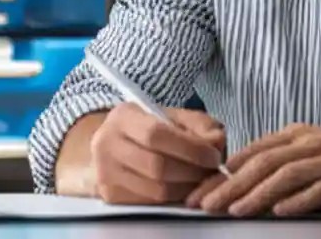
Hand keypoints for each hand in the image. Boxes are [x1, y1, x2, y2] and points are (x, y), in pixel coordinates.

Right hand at [89, 103, 226, 204]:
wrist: (115, 143)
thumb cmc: (150, 127)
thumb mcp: (174, 116)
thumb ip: (200, 125)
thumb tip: (215, 143)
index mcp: (122, 117)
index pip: (156, 134)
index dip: (189, 148)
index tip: (213, 156)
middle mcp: (106, 144)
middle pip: (157, 166)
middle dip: (192, 172)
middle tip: (211, 171)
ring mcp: (105, 172)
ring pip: (156, 190)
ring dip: (187, 188)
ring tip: (200, 180)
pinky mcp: (111, 195)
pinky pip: (151, 203)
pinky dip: (174, 198)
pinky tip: (183, 188)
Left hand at [186, 123, 320, 216]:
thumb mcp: (311, 148)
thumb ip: (280, 160)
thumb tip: (239, 180)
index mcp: (295, 135)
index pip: (251, 153)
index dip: (222, 174)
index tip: (200, 192)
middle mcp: (309, 143)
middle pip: (263, 164)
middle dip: (231, 185)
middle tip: (207, 204)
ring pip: (286, 175)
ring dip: (258, 194)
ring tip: (236, 210)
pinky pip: (320, 189)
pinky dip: (299, 200)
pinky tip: (281, 212)